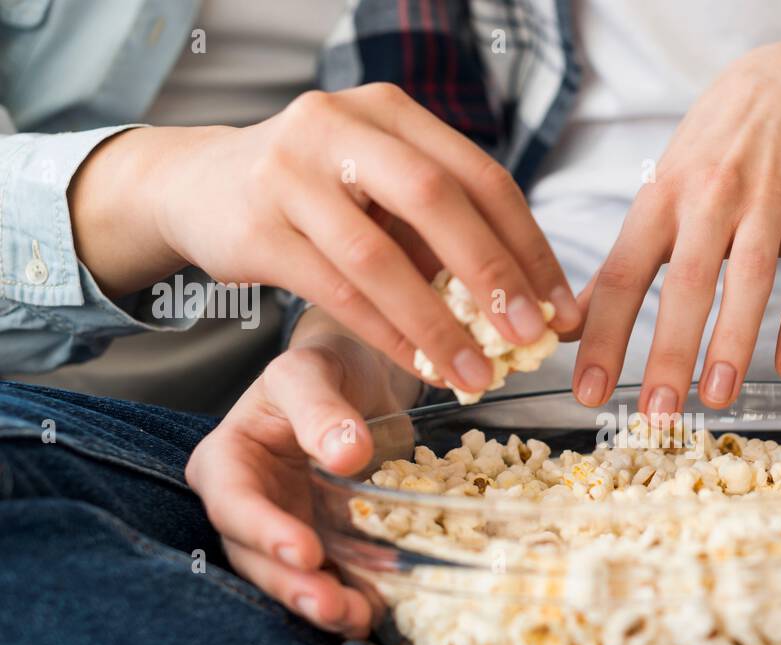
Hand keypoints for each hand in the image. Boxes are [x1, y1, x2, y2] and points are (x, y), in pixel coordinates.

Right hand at [69, 84, 581, 395]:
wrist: (200, 186)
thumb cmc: (318, 197)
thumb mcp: (382, 192)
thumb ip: (448, 234)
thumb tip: (538, 308)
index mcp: (391, 113)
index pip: (480, 177)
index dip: (528, 246)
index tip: (560, 308)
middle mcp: (339, 125)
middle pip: (435, 199)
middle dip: (491, 276)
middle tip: (529, 338)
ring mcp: (290, 171)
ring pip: (379, 256)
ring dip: (436, 325)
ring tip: (476, 375)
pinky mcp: (255, 226)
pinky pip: (334, 291)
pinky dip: (384, 335)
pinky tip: (419, 367)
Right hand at [185, 319, 413, 635]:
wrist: (363, 381)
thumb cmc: (326, 367)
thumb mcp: (314, 370)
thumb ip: (320, 407)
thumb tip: (346, 453)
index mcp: (229, 460)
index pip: (234, 503)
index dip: (264, 532)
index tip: (305, 551)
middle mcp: (249, 504)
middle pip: (257, 556)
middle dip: (292, 585)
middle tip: (331, 605)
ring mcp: (285, 529)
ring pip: (291, 578)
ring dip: (321, 605)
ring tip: (358, 619)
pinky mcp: (324, 545)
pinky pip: (331, 580)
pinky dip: (351, 599)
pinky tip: (377, 613)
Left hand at [570, 42, 780, 412]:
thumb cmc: (711, 154)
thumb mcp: (659, 195)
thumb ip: (619, 267)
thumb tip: (568, 330)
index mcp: (660, 201)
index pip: (622, 276)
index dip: (604, 337)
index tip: (588, 391)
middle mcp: (709, 198)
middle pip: (686, 283)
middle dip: (669, 352)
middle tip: (657, 413)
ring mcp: (767, 202)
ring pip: (750, 280)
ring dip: (733, 343)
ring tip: (717, 398)